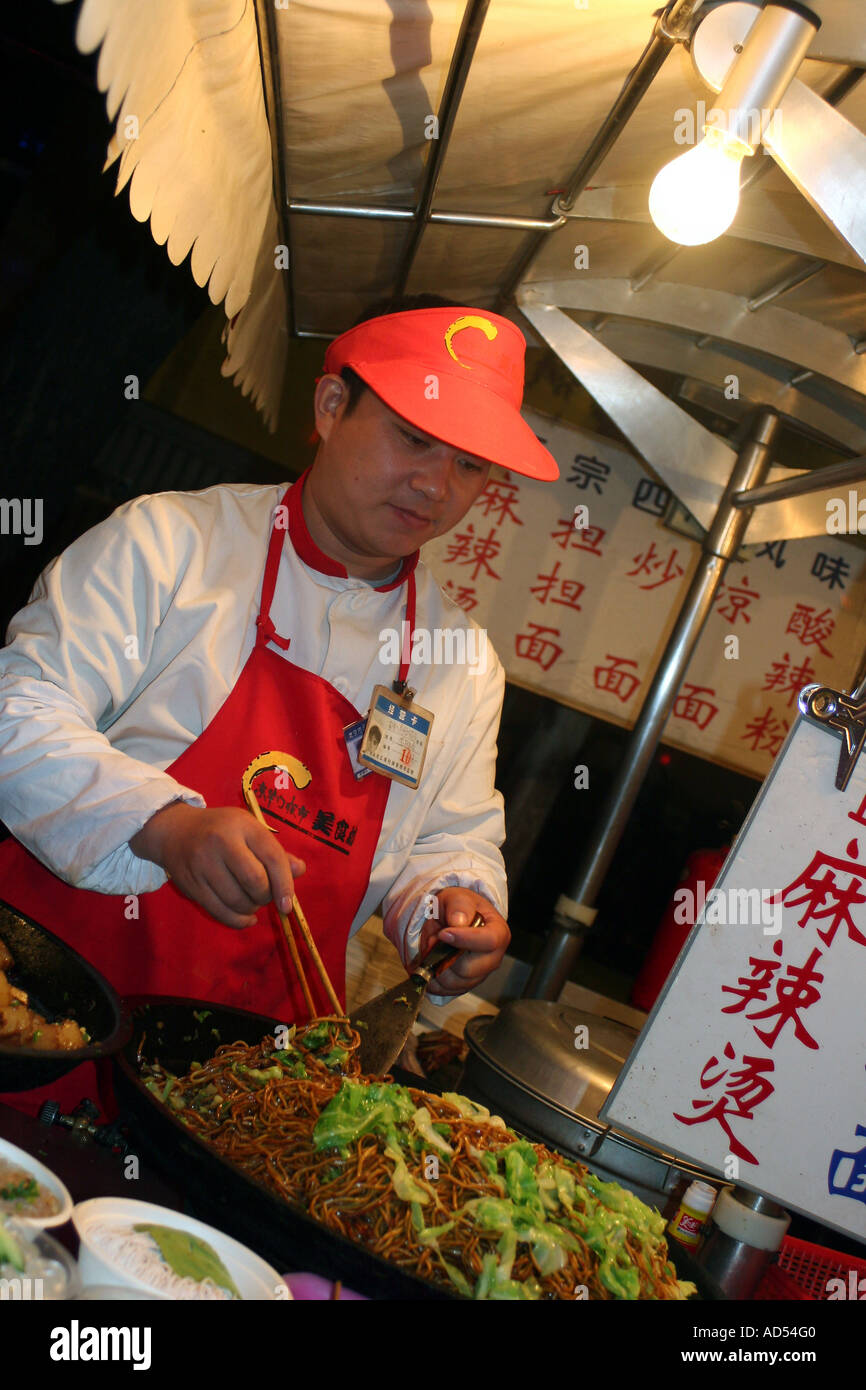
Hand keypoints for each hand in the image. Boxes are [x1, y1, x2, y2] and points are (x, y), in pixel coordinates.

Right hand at [130, 803, 305, 928]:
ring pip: (237, 900)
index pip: (272, 857)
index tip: (288, 904)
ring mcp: (203, 864)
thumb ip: (275, 851)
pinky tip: (246, 918)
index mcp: (242, 825)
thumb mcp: (250, 830)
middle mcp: (221, 842)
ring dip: (252, 908)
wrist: (175, 831)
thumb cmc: (221, 830)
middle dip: (266, 896)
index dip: (285, 884)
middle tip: (265, 894)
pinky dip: (238, 921)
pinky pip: (219, 911)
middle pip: (255, 881)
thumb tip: (300, 870)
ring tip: (252, 901)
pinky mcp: (191, 884)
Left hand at [416, 887, 509, 996]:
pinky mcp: (464, 986)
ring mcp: (479, 975)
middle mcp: (493, 958)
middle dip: (445, 956)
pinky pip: (444, 990)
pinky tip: (432, 961)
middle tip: (435, 938)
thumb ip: (459, 905)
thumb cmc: (458, 908)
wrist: (450, 920)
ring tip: (434, 948)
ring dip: (436, 967)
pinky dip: (432, 978)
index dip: (465, 939)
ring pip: (454, 983)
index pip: (489, 942)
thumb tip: (458, 921)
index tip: (444, 933)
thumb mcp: (457, 897)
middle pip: (469, 969)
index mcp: (498, 933)